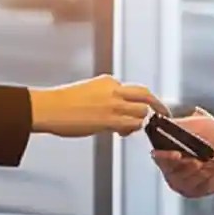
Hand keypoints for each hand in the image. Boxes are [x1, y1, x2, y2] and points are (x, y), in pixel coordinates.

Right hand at [28, 75, 168, 137]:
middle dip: (158, 105)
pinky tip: (123, 133)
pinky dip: (131, 129)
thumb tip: (112, 113)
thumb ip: (104, 98)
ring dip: (140, 122)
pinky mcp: (109, 120)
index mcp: (108, 82)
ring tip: (130, 130)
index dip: (139, 102)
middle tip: (164, 114)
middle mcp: (114, 90)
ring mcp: (113, 105)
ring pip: (141, 112)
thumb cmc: (61, 103)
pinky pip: (131, 125)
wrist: (48, 107)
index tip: (140, 109)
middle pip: (145, 95)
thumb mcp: (88, 92)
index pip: (132, 90)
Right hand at [152, 108, 213, 197]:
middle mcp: (169, 168)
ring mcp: (180, 182)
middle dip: (188, 166)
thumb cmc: (209, 135)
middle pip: (173, 172)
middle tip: (199, 161)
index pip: (158, 156)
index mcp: (165, 149)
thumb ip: (188, 123)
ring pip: (189, 180)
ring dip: (204, 170)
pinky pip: (202, 187)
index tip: (177, 154)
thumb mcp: (201, 123)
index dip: (165, 156)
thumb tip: (178, 122)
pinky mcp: (194, 191)